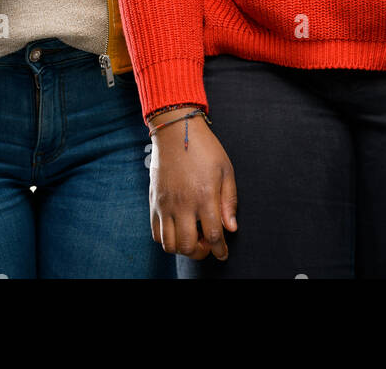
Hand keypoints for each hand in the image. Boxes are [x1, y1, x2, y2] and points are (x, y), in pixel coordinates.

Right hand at [147, 107, 237, 259]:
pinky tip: (177, 230)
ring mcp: (165, 204)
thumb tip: (231, 228)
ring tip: (192, 237)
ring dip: (182, 248)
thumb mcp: (226, 170)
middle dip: (200, 252)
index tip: (223, 254)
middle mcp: (183, 204)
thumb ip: (229, 201)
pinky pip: (155, 233)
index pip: (213, 235)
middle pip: (188, 246)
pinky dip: (166, 240)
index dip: (220, 250)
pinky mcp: (154, 202)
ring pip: (170, 244)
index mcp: (204, 196)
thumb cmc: (205, 148)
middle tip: (207, 243)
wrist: (176, 131)